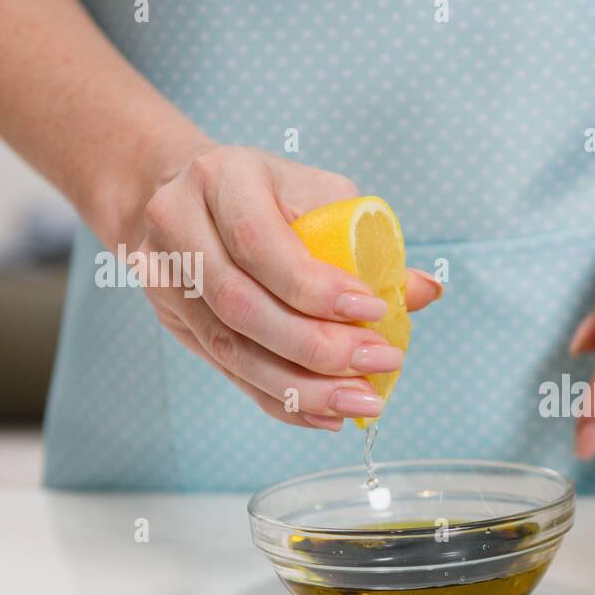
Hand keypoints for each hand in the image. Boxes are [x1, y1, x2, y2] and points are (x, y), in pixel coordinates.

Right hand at [133, 145, 439, 429]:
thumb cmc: (269, 194)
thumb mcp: (320, 198)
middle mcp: (180, 226)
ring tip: (360, 400)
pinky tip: (325, 415)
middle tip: (378, 363)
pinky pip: (228, 373)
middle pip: (242, 306)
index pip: (260, 243)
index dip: (315, 287)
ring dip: (302, 387)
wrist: (184, 193)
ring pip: (231, 348)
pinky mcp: (174, 321)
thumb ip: (369, 244)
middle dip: (316, 346)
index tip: (372, 310)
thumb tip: (426, 290)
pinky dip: (281, 401)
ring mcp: (168, 279)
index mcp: (223, 179)